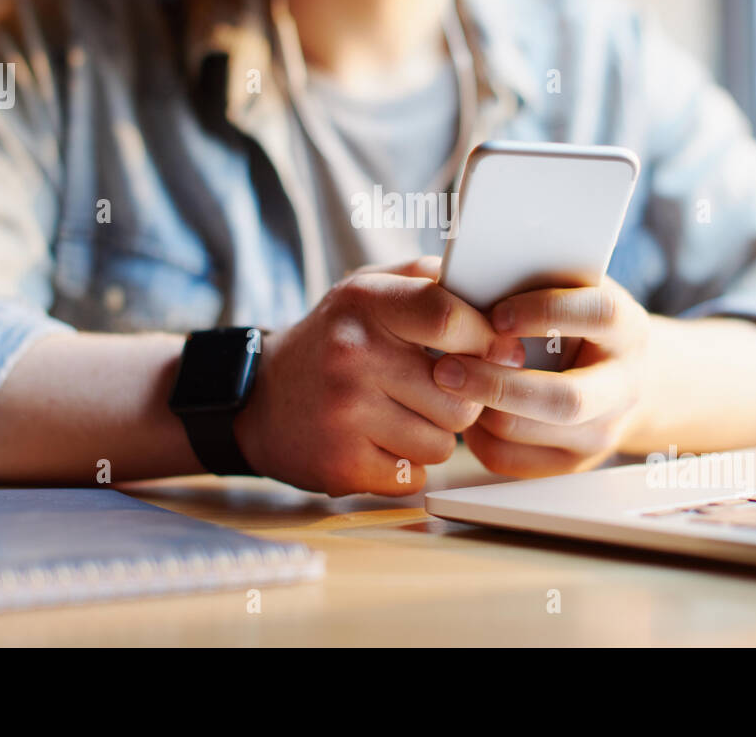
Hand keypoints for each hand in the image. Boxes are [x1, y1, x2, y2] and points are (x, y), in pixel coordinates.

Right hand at [233, 257, 522, 496]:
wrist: (257, 398)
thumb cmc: (332, 339)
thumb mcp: (368, 288)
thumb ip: (427, 280)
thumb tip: (496, 299)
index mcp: (366, 304)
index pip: (449, 318)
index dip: (487, 340)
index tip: (498, 352)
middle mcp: (353, 356)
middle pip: (460, 396)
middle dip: (464, 399)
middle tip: (438, 391)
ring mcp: (345, 415)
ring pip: (443, 443)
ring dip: (435, 435)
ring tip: (402, 415)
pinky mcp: (341, 466)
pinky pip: (415, 476)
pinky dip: (408, 466)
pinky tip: (381, 443)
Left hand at [432, 277, 653, 477]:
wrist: (625, 379)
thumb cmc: (578, 322)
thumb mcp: (571, 290)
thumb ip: (533, 282)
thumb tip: (466, 281)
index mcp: (628, 329)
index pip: (600, 316)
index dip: (546, 312)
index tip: (496, 314)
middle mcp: (622, 388)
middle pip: (565, 400)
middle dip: (497, 385)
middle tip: (446, 368)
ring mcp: (600, 434)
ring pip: (524, 433)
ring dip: (476, 407)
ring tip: (447, 380)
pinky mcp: (569, 465)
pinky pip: (507, 459)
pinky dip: (475, 434)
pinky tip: (467, 406)